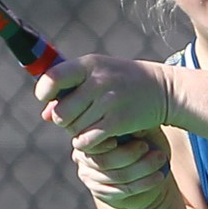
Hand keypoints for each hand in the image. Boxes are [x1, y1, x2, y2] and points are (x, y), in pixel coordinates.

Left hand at [35, 54, 169, 151]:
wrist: (163, 89)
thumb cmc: (123, 82)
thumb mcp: (97, 75)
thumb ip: (70, 90)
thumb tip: (46, 115)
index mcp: (89, 65)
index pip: (52, 78)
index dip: (44, 92)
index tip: (48, 99)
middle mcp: (97, 81)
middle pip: (61, 113)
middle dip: (64, 120)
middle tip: (77, 118)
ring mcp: (108, 101)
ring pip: (74, 129)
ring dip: (79, 132)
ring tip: (92, 125)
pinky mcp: (118, 121)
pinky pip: (88, 140)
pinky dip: (89, 143)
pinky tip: (99, 138)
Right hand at [69, 129, 173, 208]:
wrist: (147, 170)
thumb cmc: (144, 140)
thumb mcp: (143, 129)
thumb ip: (136, 125)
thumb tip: (137, 127)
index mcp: (88, 135)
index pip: (92, 140)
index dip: (107, 142)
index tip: (122, 139)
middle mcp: (83, 156)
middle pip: (104, 161)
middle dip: (130, 155)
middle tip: (150, 147)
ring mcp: (89, 176)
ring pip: (115, 177)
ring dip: (142, 169)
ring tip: (161, 159)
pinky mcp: (99, 192)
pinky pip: (120, 191)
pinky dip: (142, 184)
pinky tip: (159, 176)